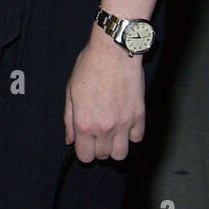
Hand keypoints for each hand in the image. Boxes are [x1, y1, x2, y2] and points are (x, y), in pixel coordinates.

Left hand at [64, 31, 144, 162]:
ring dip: (116, 147)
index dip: (84, 151)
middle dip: (99, 148)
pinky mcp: (139, 116)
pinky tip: (125, 123)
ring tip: (112, 134)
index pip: (85, 156)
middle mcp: (104, 128)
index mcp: (84, 123)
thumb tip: (70, 139)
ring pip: (121, 154)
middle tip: (98, 134)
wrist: (113, 52)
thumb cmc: (89, 66)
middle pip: (103, 156)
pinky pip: (137, 138)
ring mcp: (123, 123)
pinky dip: (131, 135)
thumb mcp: (70, 91)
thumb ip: (69, 119)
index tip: (85, 143)